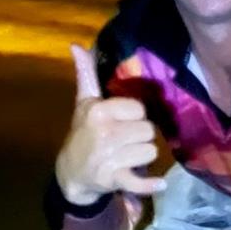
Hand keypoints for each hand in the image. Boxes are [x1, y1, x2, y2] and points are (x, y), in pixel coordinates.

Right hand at [55, 45, 165, 203]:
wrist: (71, 172)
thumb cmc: (82, 133)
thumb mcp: (83, 103)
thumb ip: (85, 74)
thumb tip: (76, 44)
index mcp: (99, 110)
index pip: (139, 109)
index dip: (135, 117)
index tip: (123, 122)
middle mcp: (104, 132)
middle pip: (148, 131)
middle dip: (141, 137)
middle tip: (126, 141)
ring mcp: (109, 157)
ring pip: (150, 152)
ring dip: (143, 156)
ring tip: (128, 157)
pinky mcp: (114, 179)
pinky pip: (140, 181)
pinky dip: (150, 184)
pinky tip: (159, 183)